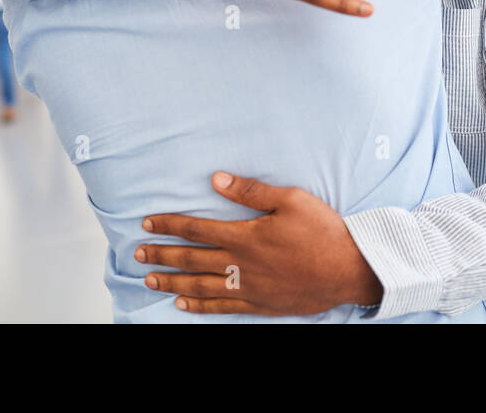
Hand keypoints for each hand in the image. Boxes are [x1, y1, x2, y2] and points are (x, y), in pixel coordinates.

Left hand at [136, 172, 383, 315]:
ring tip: (150, 279)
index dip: (170, 226)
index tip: (148, 223)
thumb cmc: (322, 231)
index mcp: (246, 236)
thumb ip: (251, 191)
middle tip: (137, 253)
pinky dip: (199, 306)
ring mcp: (249, 288)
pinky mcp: (260, 304)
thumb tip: (217, 178)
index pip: (197, 230)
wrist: (348, 269)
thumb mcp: (291, 199)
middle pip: (192, 259)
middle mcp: (242, 265)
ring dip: (173, 281)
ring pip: (201, 285)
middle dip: (162, 255)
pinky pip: (222, 308)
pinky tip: (183, 303)